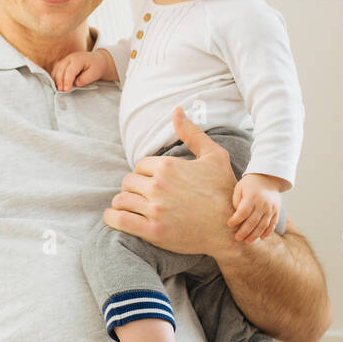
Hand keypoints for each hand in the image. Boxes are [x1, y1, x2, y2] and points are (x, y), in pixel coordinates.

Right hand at [51, 50, 113, 91]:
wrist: (96, 61)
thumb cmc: (96, 67)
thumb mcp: (94, 74)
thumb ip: (84, 79)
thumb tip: (74, 84)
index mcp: (78, 59)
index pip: (70, 70)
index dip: (67, 81)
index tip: (66, 90)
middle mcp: (69, 58)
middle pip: (60, 69)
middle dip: (59, 81)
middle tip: (61, 91)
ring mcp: (64, 60)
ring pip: (56, 70)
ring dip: (56, 80)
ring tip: (59, 90)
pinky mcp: (62, 64)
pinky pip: (55, 71)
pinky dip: (55, 78)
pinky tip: (57, 85)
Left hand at [103, 106, 238, 257]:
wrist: (230, 229)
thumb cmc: (224, 191)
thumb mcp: (215, 157)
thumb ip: (193, 133)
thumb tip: (177, 110)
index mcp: (168, 166)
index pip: (139, 166)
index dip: (144, 175)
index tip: (151, 184)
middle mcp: (159, 186)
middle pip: (128, 182)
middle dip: (133, 189)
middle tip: (141, 197)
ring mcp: (155, 209)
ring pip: (121, 200)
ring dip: (122, 203)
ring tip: (129, 207)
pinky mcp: (152, 231)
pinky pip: (119, 219)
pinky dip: (112, 217)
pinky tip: (114, 216)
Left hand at [228, 174, 285, 243]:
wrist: (268, 177)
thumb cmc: (250, 184)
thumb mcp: (240, 187)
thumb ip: (237, 201)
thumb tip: (236, 215)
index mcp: (252, 196)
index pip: (243, 212)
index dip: (236, 220)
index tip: (229, 224)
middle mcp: (263, 203)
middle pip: (253, 221)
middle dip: (244, 232)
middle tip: (237, 238)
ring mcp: (271, 208)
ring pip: (263, 225)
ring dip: (255, 235)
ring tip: (247, 241)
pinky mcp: (276, 211)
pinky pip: (272, 224)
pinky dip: (267, 232)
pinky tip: (261, 238)